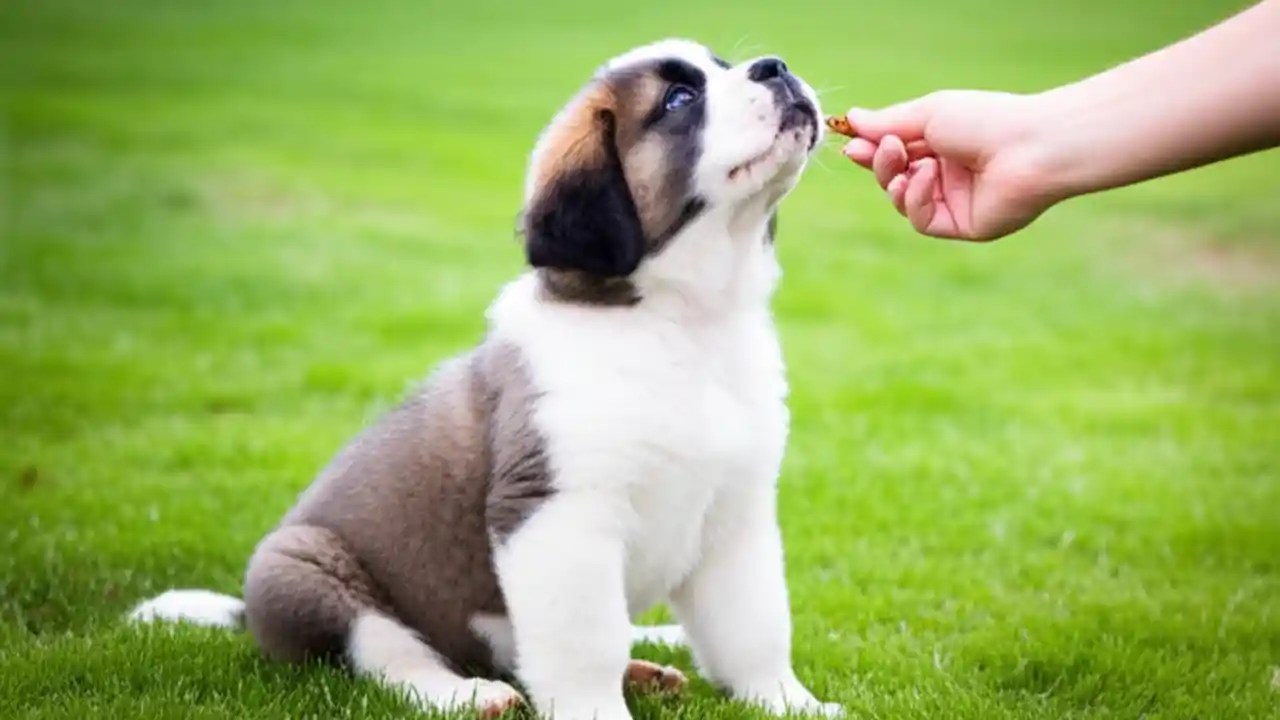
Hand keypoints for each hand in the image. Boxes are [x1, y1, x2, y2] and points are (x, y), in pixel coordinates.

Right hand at [841, 91, 1061, 240]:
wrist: (1029, 147)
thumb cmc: (984, 121)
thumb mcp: (928, 114)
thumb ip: (888, 122)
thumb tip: (852, 119)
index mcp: (943, 144)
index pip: (896, 152)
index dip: (872, 150)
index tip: (852, 143)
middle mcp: (948, 174)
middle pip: (895, 178)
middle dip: (882, 164)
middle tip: (882, 149)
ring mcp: (954, 201)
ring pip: (904, 202)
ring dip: (897, 182)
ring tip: (909, 164)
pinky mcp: (961, 225)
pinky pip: (922, 220)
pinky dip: (917, 198)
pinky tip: (927, 177)